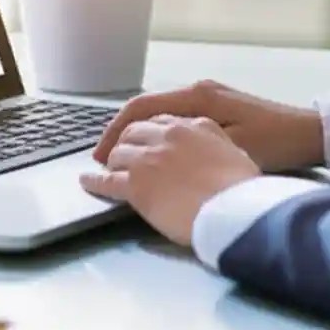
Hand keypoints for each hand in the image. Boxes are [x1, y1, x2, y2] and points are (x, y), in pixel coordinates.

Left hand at [81, 115, 261, 245]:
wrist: (233, 208)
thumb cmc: (242, 187)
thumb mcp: (236, 149)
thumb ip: (214, 141)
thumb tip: (206, 145)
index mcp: (193, 125)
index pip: (161, 120)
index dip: (148, 131)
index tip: (144, 138)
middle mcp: (167, 136)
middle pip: (134, 132)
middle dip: (125, 142)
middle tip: (121, 152)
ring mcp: (148, 159)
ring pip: (119, 154)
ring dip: (112, 161)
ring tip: (106, 168)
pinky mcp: (136, 185)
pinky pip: (107, 181)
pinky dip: (94, 181)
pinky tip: (87, 182)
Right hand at [93, 80, 323, 171]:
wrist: (312, 134)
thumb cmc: (276, 143)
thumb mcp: (231, 149)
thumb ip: (189, 148)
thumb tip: (149, 157)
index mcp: (198, 97)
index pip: (140, 107)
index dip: (115, 132)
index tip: (100, 157)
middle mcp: (198, 91)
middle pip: (144, 108)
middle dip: (120, 134)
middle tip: (102, 161)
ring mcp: (208, 97)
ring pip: (158, 114)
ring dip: (137, 135)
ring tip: (121, 161)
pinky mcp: (217, 108)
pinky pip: (173, 118)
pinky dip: (156, 135)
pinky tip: (153, 155)